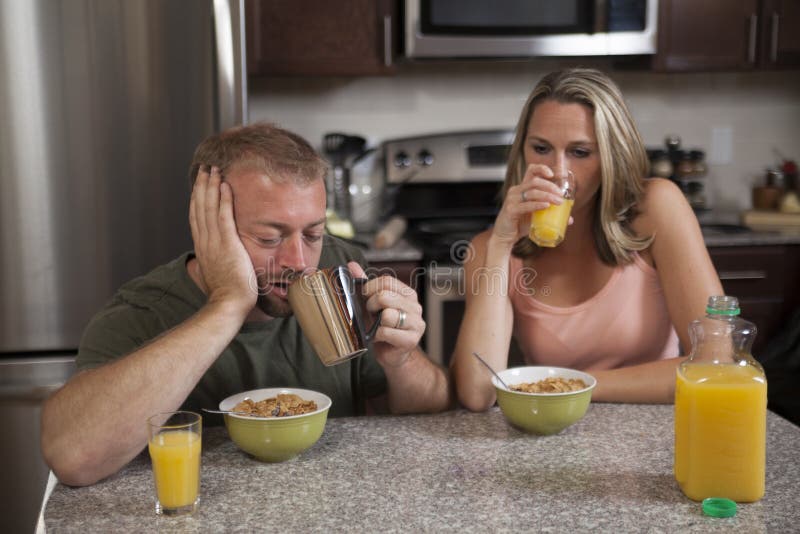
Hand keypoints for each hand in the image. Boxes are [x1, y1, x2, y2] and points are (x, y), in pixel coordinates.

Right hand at [189, 166, 255, 316]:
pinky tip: (225, 185)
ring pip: (209, 208)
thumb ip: (209, 267)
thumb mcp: (214, 277)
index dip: (198, 200)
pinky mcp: (227, 243)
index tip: (200, 185)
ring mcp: (214, 242)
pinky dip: (223, 199)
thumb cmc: (226, 296)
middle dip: (202, 187)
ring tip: (214, 169)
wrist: (228, 305)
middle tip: (204, 169)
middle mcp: (205, 242)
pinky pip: (224, 216)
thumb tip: (203, 265)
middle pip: (200, 208)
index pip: (197, 218)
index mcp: (203, 249)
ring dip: (211, 186)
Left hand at [348, 261, 423, 367]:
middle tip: (370, 314)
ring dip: (375, 323)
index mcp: (407, 294)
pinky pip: (386, 332)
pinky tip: (379, 337)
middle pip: (385, 296)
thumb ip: (366, 284)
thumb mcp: (374, 304)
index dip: (370, 288)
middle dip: (371, 306)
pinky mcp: (411, 340)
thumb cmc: (384, 327)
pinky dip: (377, 335)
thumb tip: (352, 266)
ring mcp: (416, 324)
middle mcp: (415, 307)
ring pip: (387, 315)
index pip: (387, 281)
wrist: (392, 354)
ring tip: (376, 326)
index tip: (365, 297)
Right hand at [492, 164, 568, 245]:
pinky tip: (546, 206)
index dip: (542, 168)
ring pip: (532, 192)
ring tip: (558, 202)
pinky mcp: (510, 210)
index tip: (554, 175)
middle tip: (561, 195)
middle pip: (535, 181)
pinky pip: (525, 205)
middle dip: (550, 186)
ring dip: (547, 195)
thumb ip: (551, 214)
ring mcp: (512, 200)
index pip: (531, 170)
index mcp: (522, 188)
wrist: (505, 237)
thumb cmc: (520, 225)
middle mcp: (516, 191)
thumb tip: (570, 219)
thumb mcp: (537, 216)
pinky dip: (537, 205)